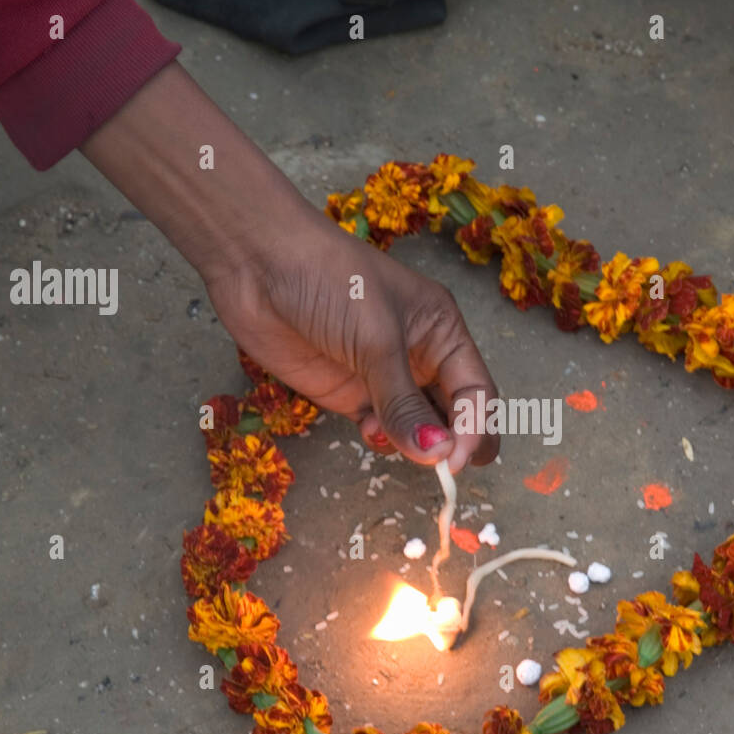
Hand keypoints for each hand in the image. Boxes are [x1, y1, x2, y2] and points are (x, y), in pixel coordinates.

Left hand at [80, 63, 497, 471]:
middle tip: (440, 469)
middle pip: (454, 414)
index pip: (476, 391)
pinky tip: (369, 432)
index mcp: (444, 332)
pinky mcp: (350, 394)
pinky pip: (381, 429)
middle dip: (451, 443)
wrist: (257, 264)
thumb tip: (436, 454)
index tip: (458, 461)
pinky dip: (382, 440)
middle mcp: (422, 357)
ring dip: (415, 445)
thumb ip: (405, 402)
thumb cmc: (330, 282)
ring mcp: (384, 378)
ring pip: (417, 427)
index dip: (476, 428)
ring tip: (398, 444)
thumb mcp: (377, 340)